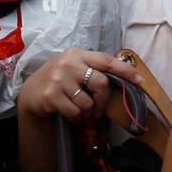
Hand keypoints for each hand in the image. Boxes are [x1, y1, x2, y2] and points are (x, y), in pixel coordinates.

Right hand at [17, 48, 141, 120]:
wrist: (32, 92)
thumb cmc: (59, 79)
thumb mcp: (74, 68)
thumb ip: (93, 68)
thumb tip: (124, 76)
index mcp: (78, 54)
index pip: (106, 60)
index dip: (125, 70)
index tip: (139, 80)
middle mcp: (68, 63)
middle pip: (100, 83)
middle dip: (103, 100)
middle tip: (99, 110)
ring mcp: (59, 78)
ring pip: (88, 102)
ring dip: (87, 112)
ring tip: (80, 111)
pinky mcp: (52, 95)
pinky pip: (75, 112)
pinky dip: (76, 118)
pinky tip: (70, 114)